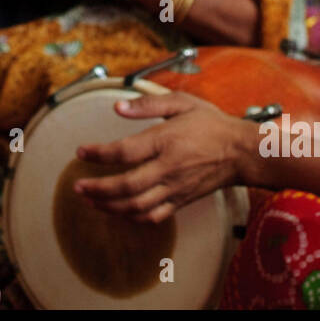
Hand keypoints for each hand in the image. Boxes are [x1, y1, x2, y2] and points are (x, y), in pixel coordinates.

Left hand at [73, 92, 246, 222]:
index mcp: (166, 141)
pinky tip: (118, 212)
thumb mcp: (182, 102)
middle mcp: (168, 168)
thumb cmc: (212, 124)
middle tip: (77, 186)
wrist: (242, 152)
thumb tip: (117, 107)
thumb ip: (147, 104)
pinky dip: (132, 218)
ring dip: (109, 206)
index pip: (124, 151)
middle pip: (126, 185)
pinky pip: (153, 216)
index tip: (81, 151)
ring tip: (91, 201)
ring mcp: (175, 188)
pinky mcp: (181, 201)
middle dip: (98, 189)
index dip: (98, 153)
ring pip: (137, 206)